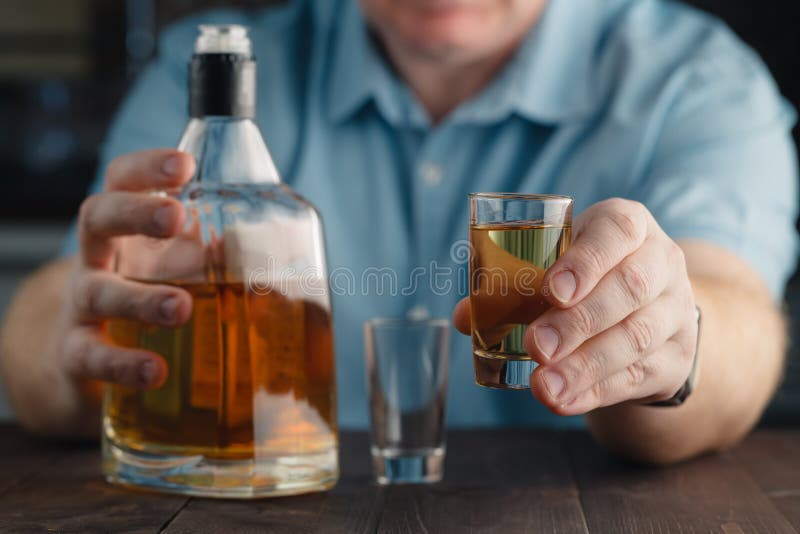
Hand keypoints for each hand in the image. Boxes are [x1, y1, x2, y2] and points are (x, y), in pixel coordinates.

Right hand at [61, 149, 194, 389]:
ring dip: (140, 298)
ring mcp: (81, 306)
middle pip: (97, 217)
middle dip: (135, 213)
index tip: (185, 165)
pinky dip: (123, 364)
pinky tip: (155, 370)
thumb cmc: (145, 294)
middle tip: (174, 217)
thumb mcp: (175, 263)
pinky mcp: (76, 355)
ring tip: (181, 307)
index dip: (147, 168)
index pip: (122, 181)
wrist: (83, 359)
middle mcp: (97, 258)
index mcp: (125, 228)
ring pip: (97, 291)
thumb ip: (216, 249)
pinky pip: (91, 356)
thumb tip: (285, 241)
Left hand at [454, 198, 697, 414]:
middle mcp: (661, 262)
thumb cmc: (588, 278)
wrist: (649, 309)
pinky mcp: (676, 356)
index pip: (618, 231)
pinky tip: (563, 401)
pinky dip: (597, 391)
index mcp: (628, 225)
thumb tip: (466, 316)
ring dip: (586, 365)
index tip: (552, 291)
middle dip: (580, 321)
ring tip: (543, 386)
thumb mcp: (558, 266)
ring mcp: (675, 310)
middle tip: (537, 346)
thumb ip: (511, 288)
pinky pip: (639, 376)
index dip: (587, 261)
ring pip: (637, 337)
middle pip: (630, 288)